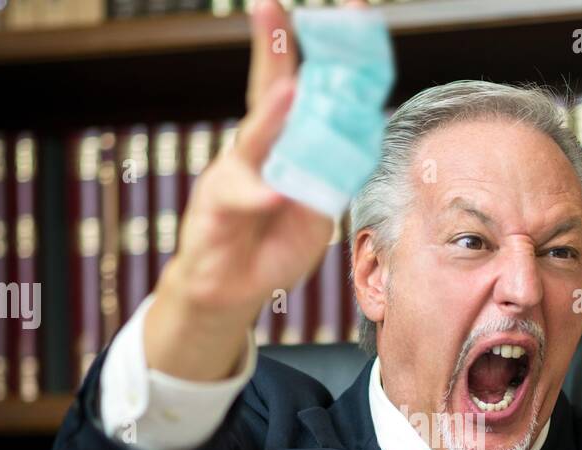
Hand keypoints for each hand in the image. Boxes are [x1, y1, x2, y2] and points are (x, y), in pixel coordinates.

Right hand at [147, 0, 347, 380]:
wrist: (229, 290)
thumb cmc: (273, 242)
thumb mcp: (315, 206)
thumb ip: (332, 174)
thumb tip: (363, 143)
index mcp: (282, 144)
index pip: (301, 87)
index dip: (319, 52)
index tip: (344, 10)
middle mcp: (254, 150)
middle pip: (266, 92)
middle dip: (272, 49)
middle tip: (273, 7)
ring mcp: (231, 177)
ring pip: (252, 142)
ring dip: (270, 118)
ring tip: (288, 94)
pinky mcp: (218, 213)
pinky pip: (243, 202)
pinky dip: (261, 198)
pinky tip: (275, 195)